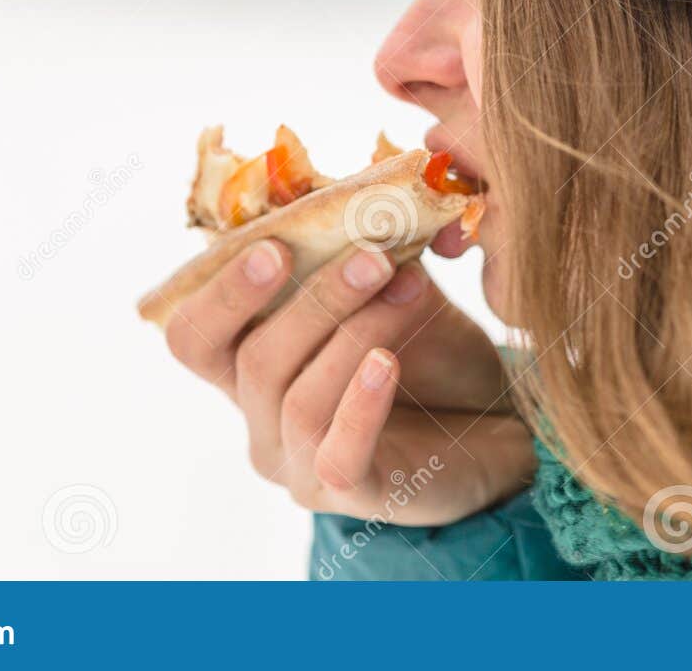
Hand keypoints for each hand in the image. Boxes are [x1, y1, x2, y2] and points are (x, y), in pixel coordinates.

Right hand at [160, 239, 534, 525]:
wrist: (499, 428)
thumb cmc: (433, 357)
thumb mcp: (397, 292)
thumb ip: (372, 252)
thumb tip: (378, 196)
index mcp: (250, 364)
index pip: (192, 336)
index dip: (221, 291)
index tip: (275, 244)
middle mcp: (260, 420)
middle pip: (251, 360)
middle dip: (311, 300)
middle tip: (372, 255)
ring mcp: (299, 464)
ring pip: (296, 398)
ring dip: (353, 333)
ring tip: (407, 289)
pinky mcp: (350, 494)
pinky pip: (338, 451)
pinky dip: (360, 403)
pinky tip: (386, 363)